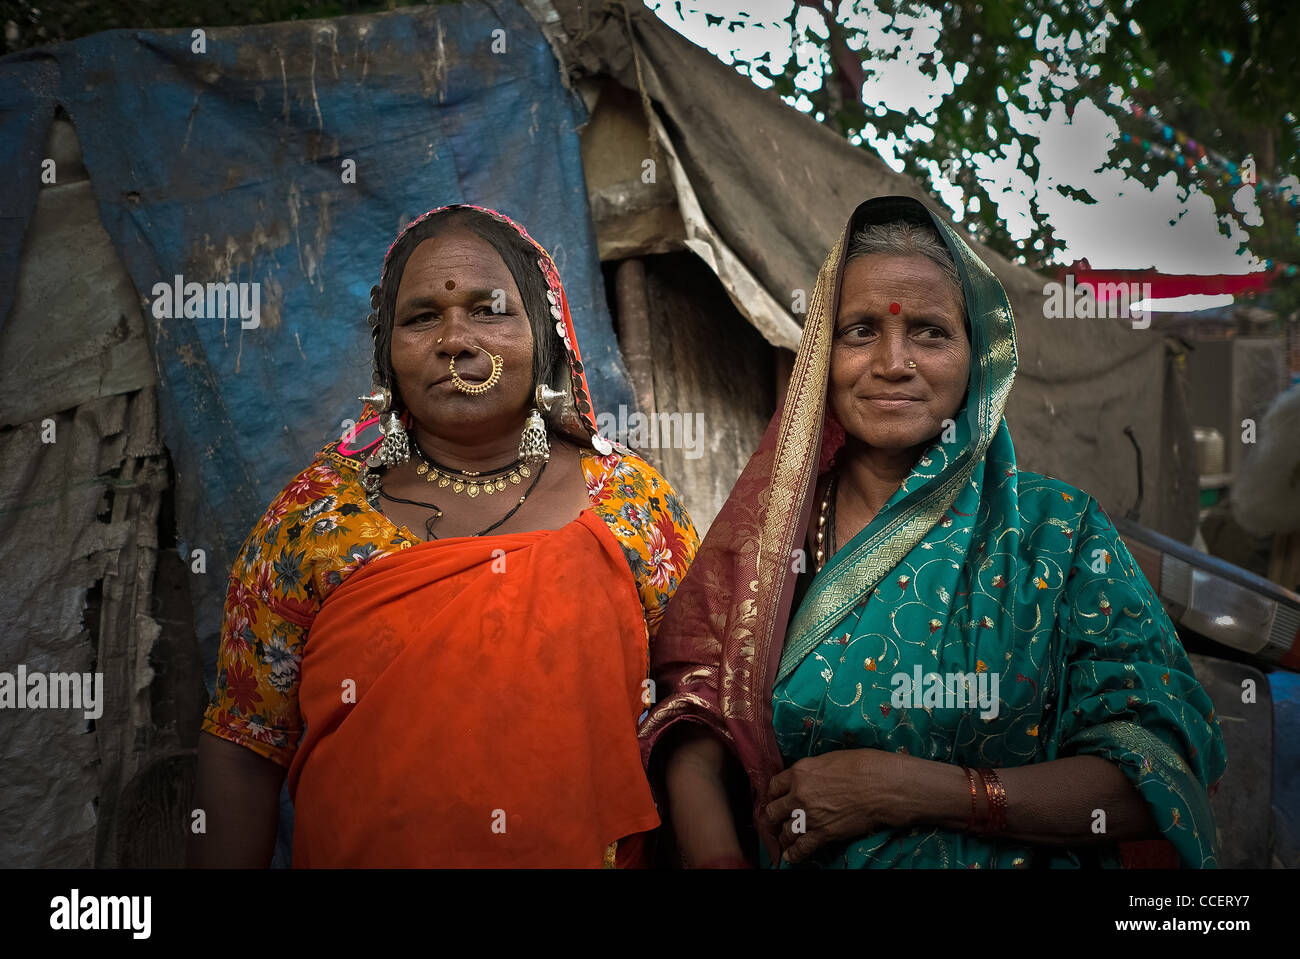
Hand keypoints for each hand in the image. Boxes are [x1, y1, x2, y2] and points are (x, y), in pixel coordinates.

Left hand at [764, 748, 906, 863]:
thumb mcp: (829, 759)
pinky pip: (801, 849)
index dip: (773, 795)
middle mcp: (799, 794)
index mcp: (800, 772)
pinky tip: (790, 856)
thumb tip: (808, 779)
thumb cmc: (862, 766)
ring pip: (785, 832)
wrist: (882, 786)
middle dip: (772, 818)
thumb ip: (811, 771)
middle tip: (773, 822)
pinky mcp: (823, 834)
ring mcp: (809, 816)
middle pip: (773, 811)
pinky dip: (794, 854)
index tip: (775, 800)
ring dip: (784, 836)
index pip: (774, 786)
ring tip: (784, 838)